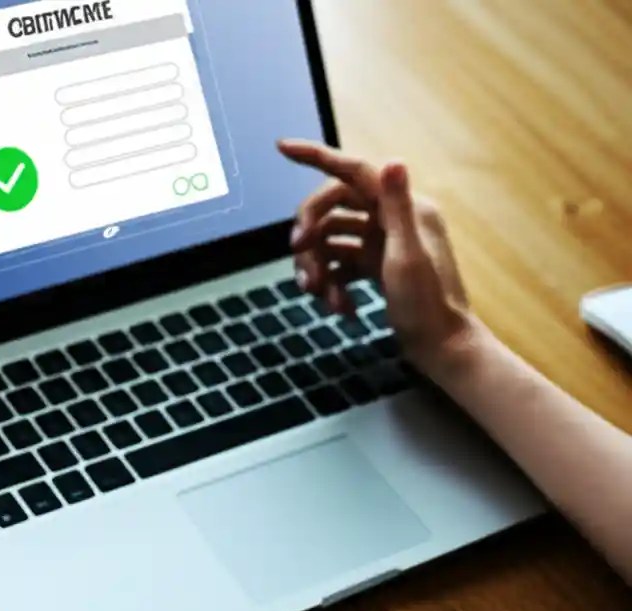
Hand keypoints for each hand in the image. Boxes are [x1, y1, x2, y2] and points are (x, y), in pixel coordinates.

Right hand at [277, 139, 480, 374]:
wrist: (442, 349)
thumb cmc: (428, 307)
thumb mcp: (408, 258)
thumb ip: (399, 208)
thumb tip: (393, 162)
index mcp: (406, 208)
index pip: (354, 171)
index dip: (317, 156)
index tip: (282, 146)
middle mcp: (393, 218)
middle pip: (333, 207)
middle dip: (310, 231)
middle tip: (297, 251)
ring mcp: (382, 242)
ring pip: (330, 239)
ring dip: (317, 265)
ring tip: (320, 295)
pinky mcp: (374, 266)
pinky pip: (338, 263)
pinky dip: (332, 283)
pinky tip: (341, 309)